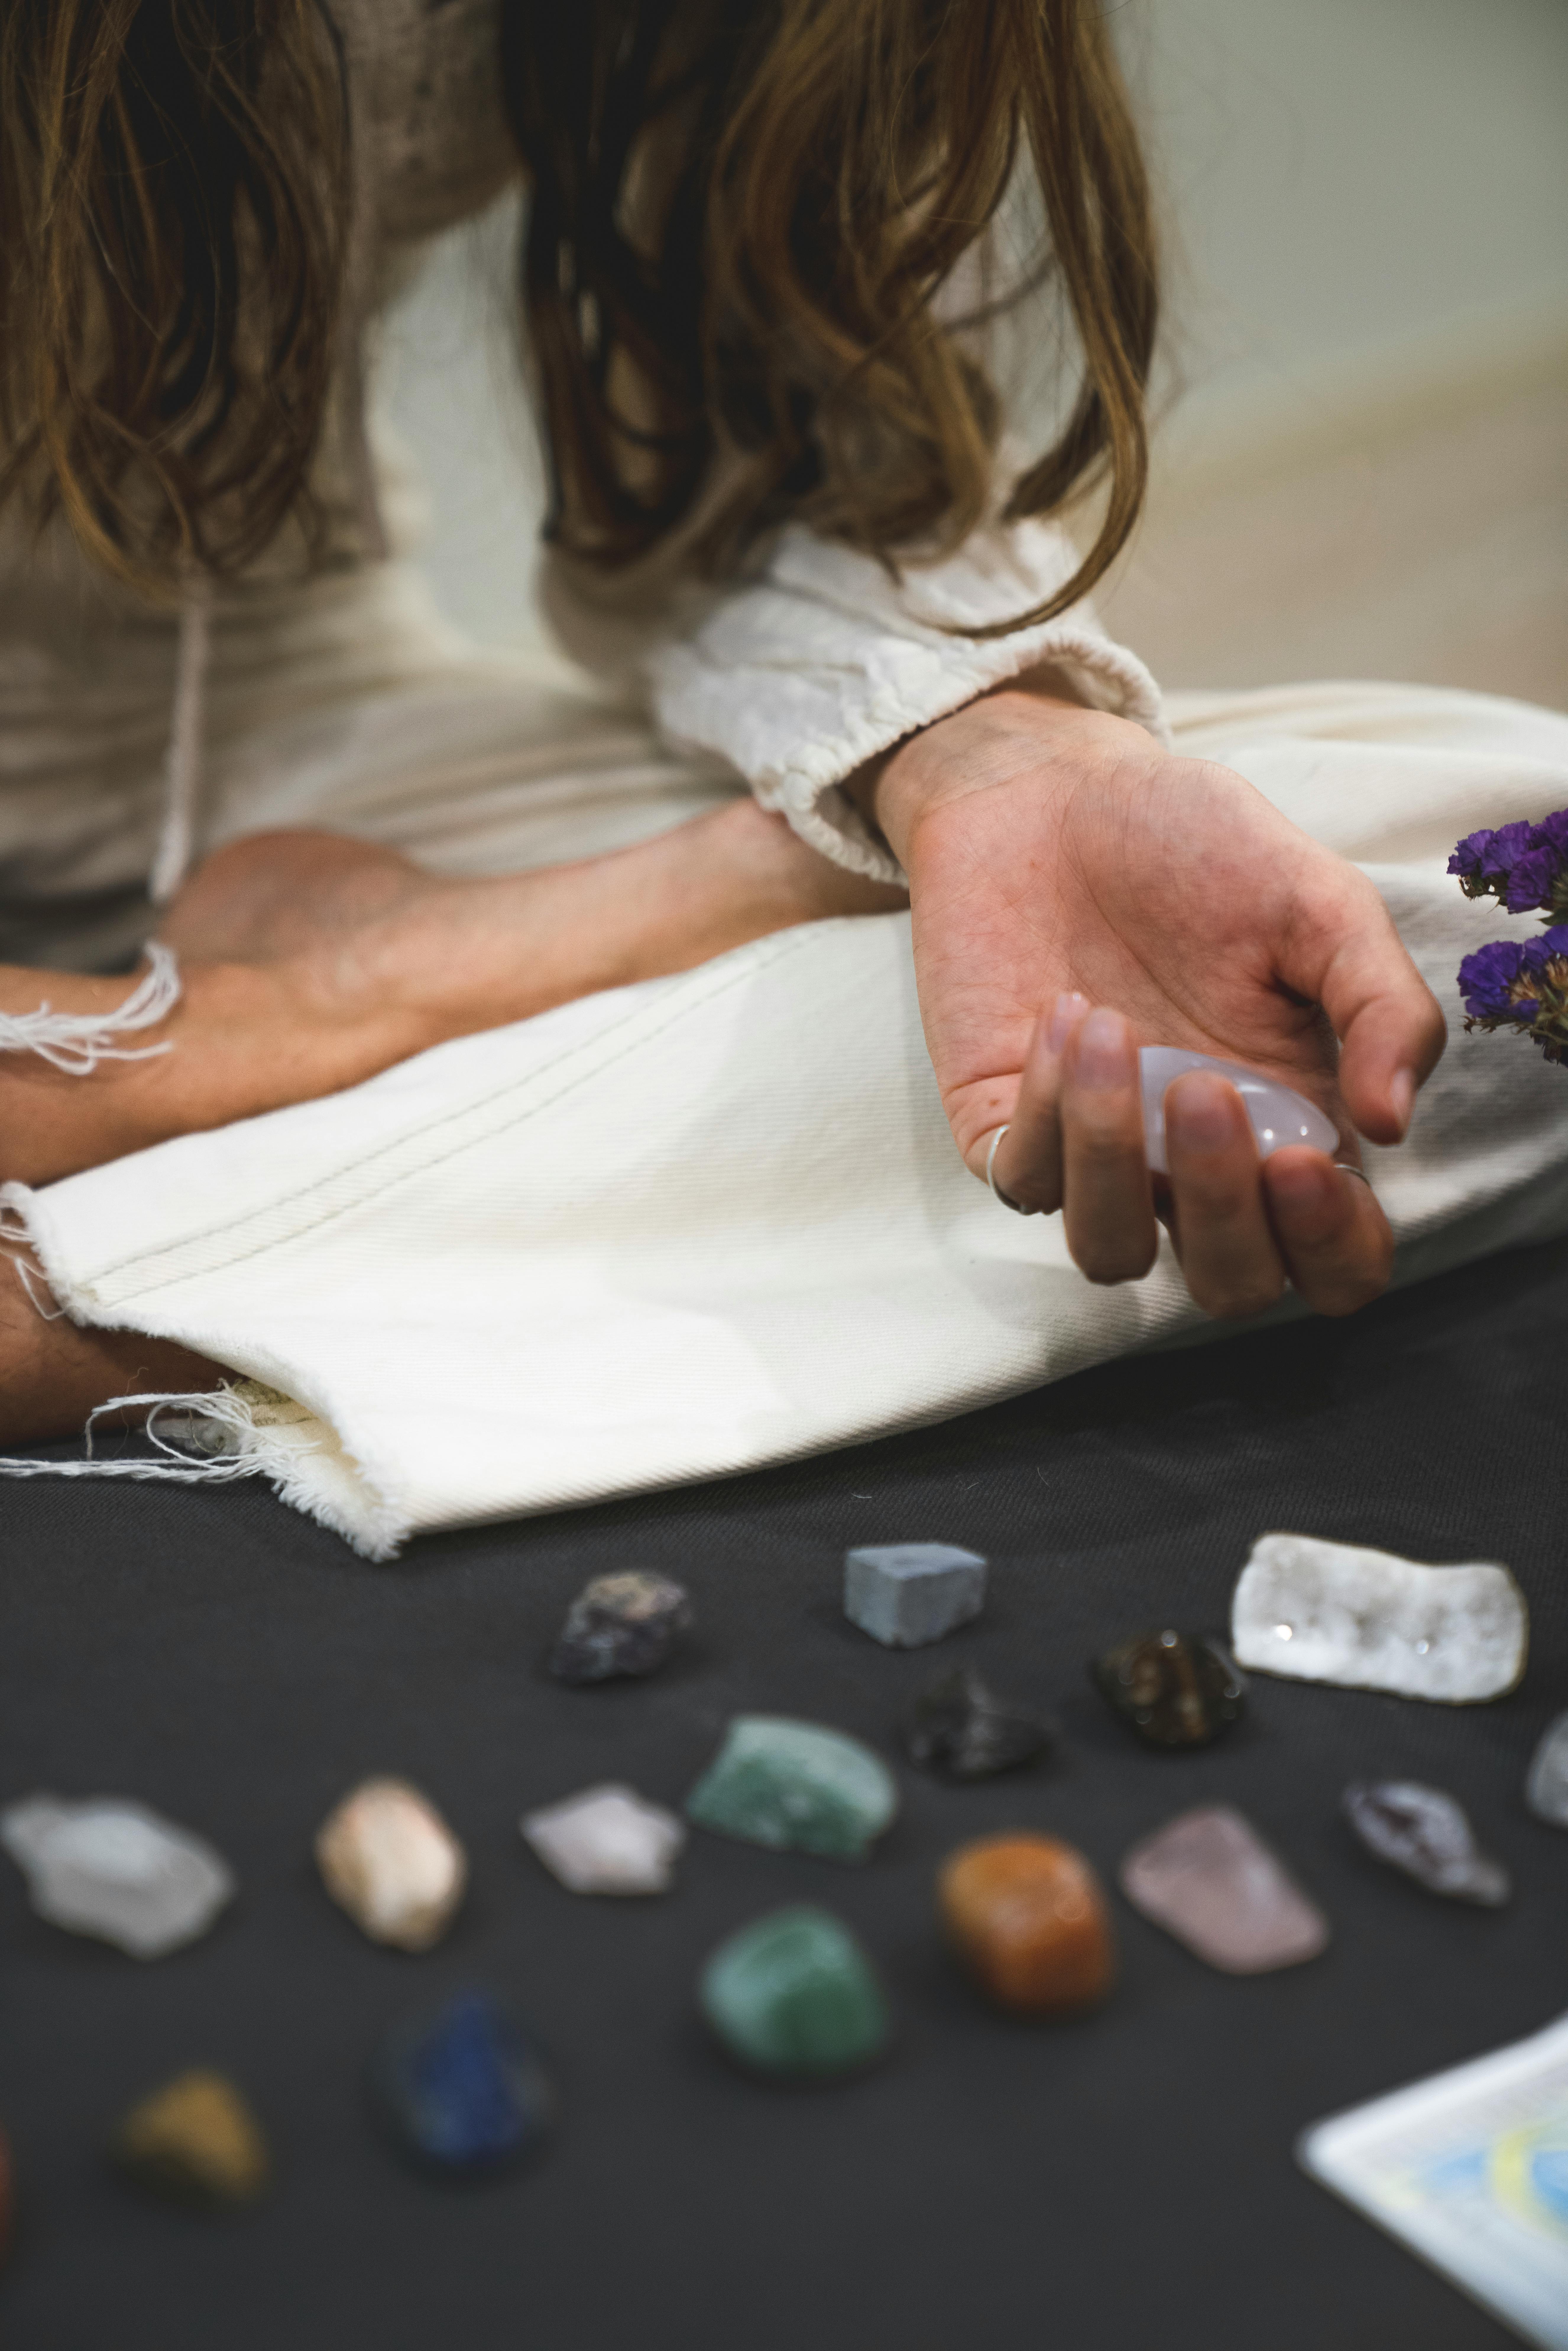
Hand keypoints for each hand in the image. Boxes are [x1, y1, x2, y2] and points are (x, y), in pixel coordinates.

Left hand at [869, 689, 1445, 1317]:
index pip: (1334, 1263)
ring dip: (1113, 1161)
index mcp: (1294, 1125)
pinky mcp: (1006, 1129)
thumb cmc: (1197, 846)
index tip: (1307, 1165)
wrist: (1054, 793)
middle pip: (1228, 1286)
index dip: (1332, 1251)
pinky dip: (1044, 1107)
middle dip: (1223, 1213)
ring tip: (1111, 1027)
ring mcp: (1098, 1157)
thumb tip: (1393, 1123)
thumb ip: (1378, 1006)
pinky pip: (1022, 1182)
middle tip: (1206, 1091)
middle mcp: (1198, 1165)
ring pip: (1110, 1254)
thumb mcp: (1319, 902)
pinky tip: (1064, 1010)